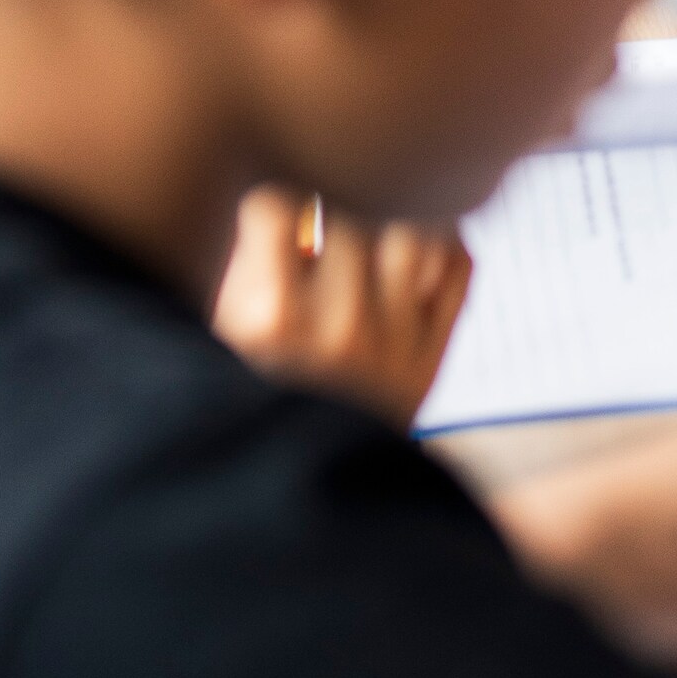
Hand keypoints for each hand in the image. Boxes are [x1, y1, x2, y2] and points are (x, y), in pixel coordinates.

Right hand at [213, 187, 471, 426]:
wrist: (299, 493)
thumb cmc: (248, 396)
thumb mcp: (219, 337)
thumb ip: (245, 262)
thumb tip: (282, 184)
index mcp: (272, 324)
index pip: (278, 206)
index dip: (274, 202)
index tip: (274, 216)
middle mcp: (338, 333)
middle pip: (353, 210)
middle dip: (337, 203)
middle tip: (328, 219)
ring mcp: (394, 348)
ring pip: (415, 230)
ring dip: (394, 215)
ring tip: (371, 225)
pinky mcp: (432, 360)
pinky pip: (457, 263)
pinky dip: (440, 242)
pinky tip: (408, 252)